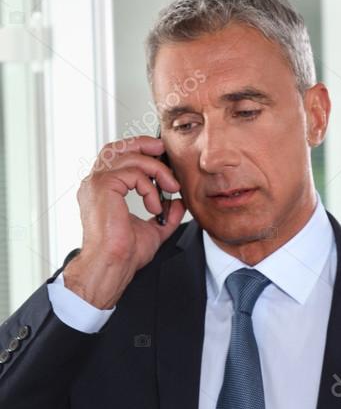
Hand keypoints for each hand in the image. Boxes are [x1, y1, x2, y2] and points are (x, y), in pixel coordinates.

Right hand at [66, 135, 185, 307]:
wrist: (113, 264)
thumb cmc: (124, 253)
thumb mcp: (153, 230)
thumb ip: (165, 215)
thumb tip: (178, 202)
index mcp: (102, 191)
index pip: (117, 158)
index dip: (139, 150)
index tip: (160, 155)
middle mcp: (95, 183)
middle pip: (117, 147)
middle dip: (143, 144)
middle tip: (163, 150)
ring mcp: (96, 182)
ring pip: (130, 157)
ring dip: (157, 169)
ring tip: (171, 187)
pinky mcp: (103, 185)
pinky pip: (133, 172)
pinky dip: (150, 187)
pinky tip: (155, 206)